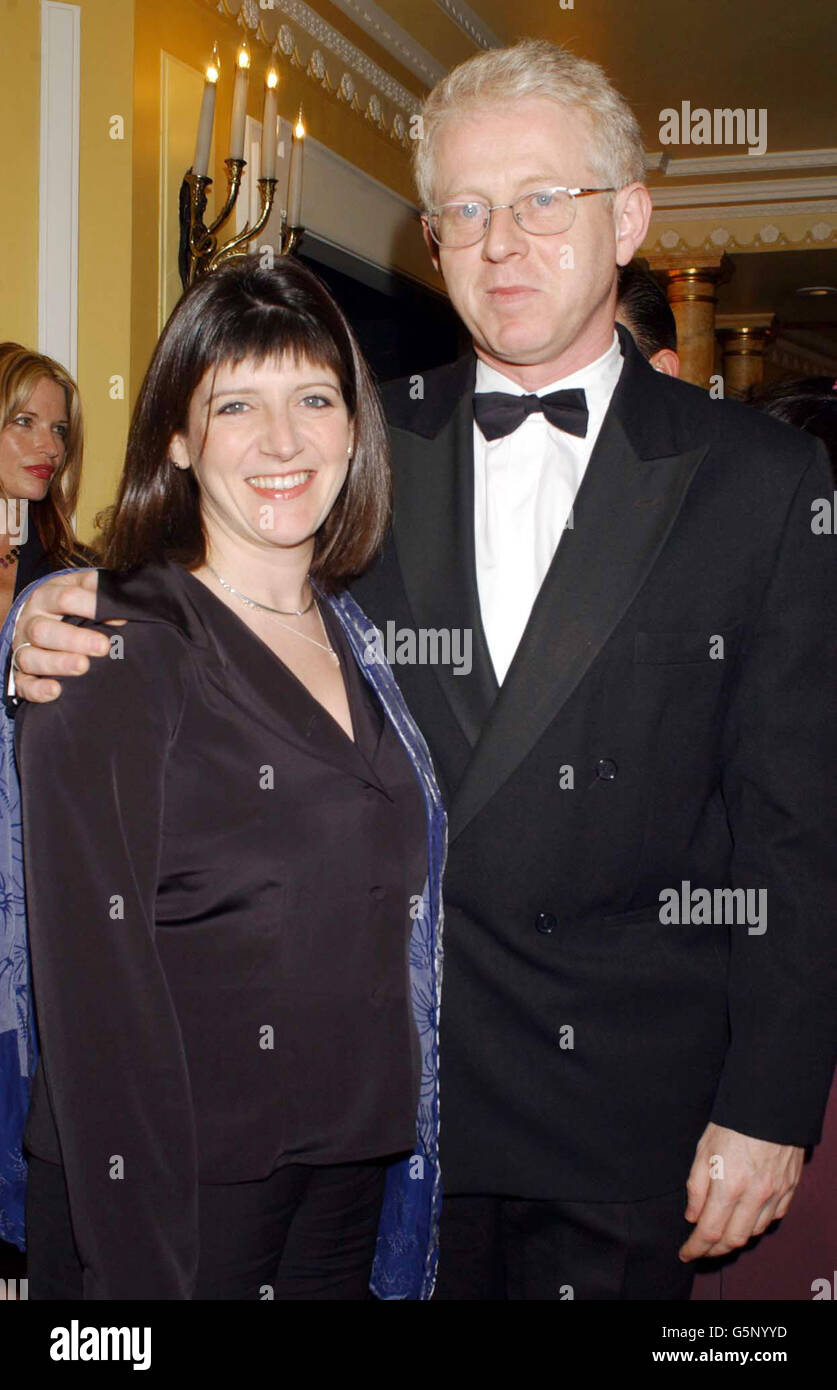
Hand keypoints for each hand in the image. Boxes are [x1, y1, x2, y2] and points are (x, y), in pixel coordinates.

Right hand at [10, 569, 119, 702]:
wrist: (40, 617)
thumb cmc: (69, 604)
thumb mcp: (82, 589)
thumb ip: (99, 594)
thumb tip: (120, 613)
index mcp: (46, 597)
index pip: (65, 598)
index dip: (90, 607)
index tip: (118, 618)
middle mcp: (30, 622)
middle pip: (43, 630)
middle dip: (74, 639)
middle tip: (103, 647)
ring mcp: (22, 649)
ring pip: (30, 657)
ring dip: (57, 663)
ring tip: (83, 667)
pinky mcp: (20, 674)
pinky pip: (23, 684)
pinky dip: (37, 689)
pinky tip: (55, 691)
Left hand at [679, 1122, 802, 1260]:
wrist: (770, 1103)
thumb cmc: (733, 1122)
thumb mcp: (704, 1149)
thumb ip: (696, 1186)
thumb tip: (693, 1216)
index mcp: (729, 1185)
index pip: (710, 1231)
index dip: (696, 1247)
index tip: (686, 1253)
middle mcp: (755, 1195)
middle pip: (734, 1239)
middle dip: (714, 1250)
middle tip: (701, 1249)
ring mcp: (775, 1193)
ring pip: (755, 1232)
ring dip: (736, 1239)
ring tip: (720, 1236)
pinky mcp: (789, 1188)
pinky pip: (773, 1217)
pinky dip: (757, 1225)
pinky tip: (745, 1220)